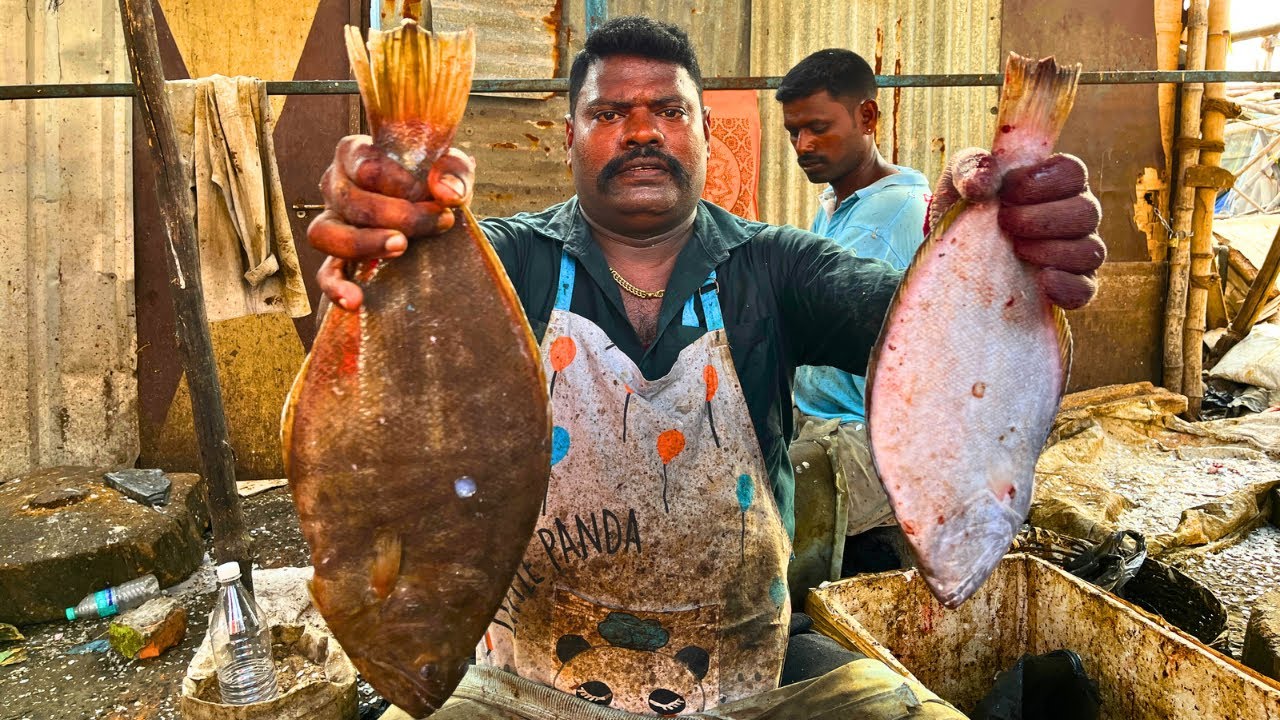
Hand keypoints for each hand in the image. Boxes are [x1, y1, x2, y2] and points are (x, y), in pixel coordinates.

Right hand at [308, 135, 476, 309]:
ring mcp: (332, 223)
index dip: (402, 183)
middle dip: (399, 215)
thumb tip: (446, 193)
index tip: (436, 198)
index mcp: (355, 154)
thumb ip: (454, 173)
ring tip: (400, 248)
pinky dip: (336, 287)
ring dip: (363, 243)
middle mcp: (336, 185)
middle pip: (351, 200)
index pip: (367, 166)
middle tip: (438, 223)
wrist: (437, 215)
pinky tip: (355, 301)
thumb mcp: (452, 170)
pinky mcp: (337, 258)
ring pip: (325, 233)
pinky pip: (325, 274)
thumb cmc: (435, 183)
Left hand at [928, 148, 1105, 309]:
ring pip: (1090, 251)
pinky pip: (1085, 290)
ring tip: (1016, 249)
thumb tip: (982, 183)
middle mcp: (1075, 216)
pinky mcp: (1071, 289)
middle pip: (1087, 212)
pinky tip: (1043, 281)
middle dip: (1042, 218)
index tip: (1006, 191)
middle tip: (1005, 222)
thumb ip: (970, 170)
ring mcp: (1077, 254)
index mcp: (1056, 184)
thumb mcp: (960, 183)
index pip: (1073, 172)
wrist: (951, 261)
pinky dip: (1067, 286)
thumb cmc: (964, 211)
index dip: (1042, 180)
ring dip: (1051, 250)